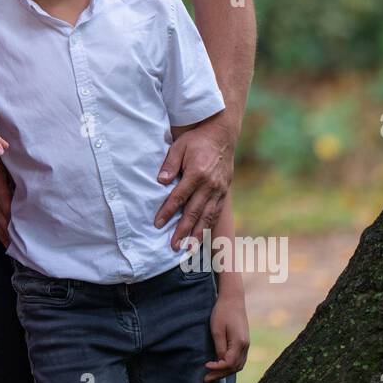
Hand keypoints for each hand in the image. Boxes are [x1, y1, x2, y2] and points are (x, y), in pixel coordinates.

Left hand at [154, 117, 234, 249]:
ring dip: (197, 234)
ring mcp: (219, 189)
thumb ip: (170, 165)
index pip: (179, 197)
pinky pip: (216, 212)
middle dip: (183, 231)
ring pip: (207, 216)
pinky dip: (209, 226)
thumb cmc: (197, 140)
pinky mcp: (224, 191)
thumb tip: (161, 181)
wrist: (222, 134)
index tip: (158, 224)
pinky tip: (202, 236)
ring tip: (188, 248)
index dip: (167, 212)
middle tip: (173, 246)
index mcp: (197, 173)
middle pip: (194, 212)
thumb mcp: (179, 146)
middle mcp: (210, 185)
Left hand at [205, 292, 249, 382]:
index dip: (217, 368)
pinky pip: (238, 359)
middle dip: (220, 374)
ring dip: (225, 372)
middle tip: (206, 380)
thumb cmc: (222, 312)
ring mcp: (246, 344)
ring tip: (211, 376)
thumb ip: (219, 347)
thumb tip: (220, 362)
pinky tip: (220, 366)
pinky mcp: (243, 342)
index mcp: (240, 342)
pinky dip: (229, 366)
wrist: (233, 298)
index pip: (229, 363)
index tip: (205, 366)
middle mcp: (245, 346)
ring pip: (238, 365)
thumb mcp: (217, 329)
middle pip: (235, 367)